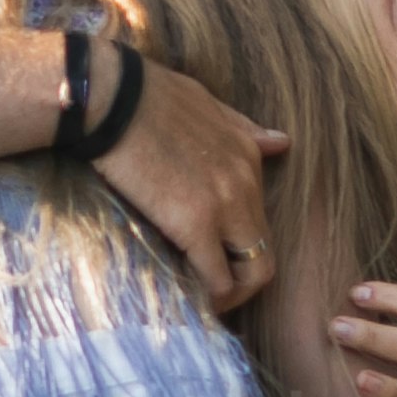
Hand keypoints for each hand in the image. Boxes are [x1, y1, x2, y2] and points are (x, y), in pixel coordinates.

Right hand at [91, 56, 283, 312]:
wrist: (114, 98)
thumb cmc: (146, 96)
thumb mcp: (208, 105)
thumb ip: (244, 129)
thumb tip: (282, 141)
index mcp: (248, 155)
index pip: (260, 216)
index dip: (239, 243)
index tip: (215, 255)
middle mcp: (246, 183)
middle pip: (264, 251)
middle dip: (241, 276)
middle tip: (212, 288)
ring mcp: (225, 206)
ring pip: (254, 272)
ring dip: (232, 294)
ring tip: (204, 300)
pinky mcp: (195, 225)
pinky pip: (218, 279)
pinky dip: (211, 298)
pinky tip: (192, 300)